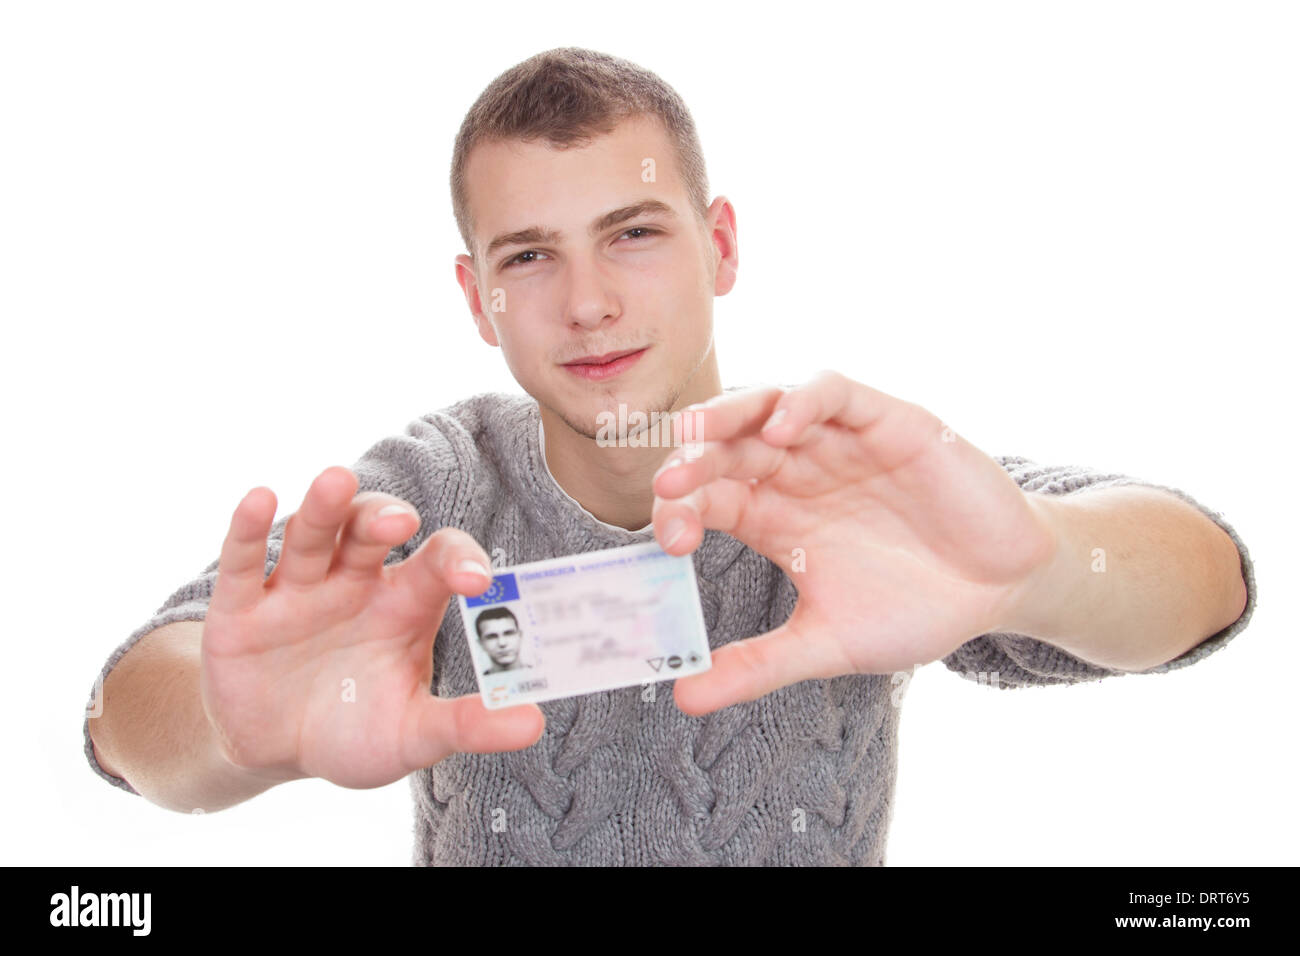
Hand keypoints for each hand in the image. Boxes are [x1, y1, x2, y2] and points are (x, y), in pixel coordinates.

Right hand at [200, 466, 543, 787]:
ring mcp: (297, 590)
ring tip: (336, 482)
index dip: (459, 561)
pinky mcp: (242, 609)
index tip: (478, 581)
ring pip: (312, 534)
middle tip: (404, 521)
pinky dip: (248, 529)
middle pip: (371, 529)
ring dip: (324, 507)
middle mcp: (354, 582)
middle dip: (385, 518)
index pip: (439, 561)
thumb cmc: (355, 730)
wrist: (275, 752)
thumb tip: (533, 723)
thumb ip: (466, 725)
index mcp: (405, 603)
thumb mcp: (413, 735)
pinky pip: (244, 561)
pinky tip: (259, 499)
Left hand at [651, 370, 1056, 715]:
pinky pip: (836, 394)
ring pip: (767, 406)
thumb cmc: (912, 607)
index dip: (679, 512)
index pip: (706, 497)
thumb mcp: (827, 642)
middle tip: (667, 487)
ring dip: (729, 417)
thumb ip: (759, 665)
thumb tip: (682, 697)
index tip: (669, 543)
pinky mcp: (886, 423)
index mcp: (771, 514)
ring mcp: (836, 443)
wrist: (998, 590)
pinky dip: (804, 401)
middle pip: (725, 447)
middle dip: (691, 462)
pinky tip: (782, 428)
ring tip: (697, 439)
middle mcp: (795, 471)